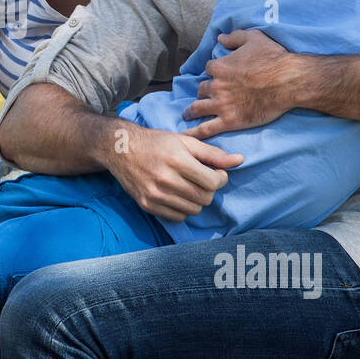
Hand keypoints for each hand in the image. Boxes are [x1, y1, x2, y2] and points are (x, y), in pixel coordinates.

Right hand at [105, 122, 243, 221]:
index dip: (220, 179)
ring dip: (197, 200)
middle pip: (205, 198)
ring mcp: (155, 195)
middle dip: (209, 189)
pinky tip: (177, 195)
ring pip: (194, 210)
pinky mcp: (147, 205)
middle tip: (203, 179)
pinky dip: (183, 209)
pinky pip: (178, 217)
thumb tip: (240, 160)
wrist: (120, 149)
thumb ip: (213, 153)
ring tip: (189, 186)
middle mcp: (165, 180)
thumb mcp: (184, 141)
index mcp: (177, 160)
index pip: (212, 182)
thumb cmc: (155, 142)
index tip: (216, 173)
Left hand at [182, 29, 296, 139]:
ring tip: (188, 114)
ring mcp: (222, 105)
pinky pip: (206, 128)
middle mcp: (217, 86)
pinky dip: (195, 132)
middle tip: (205, 95)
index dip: (213, 71)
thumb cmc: (273, 58)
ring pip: (198, 108)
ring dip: (191, 110)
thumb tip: (220, 38)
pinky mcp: (230, 121)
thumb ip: (234, 37)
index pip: (209, 69)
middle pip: (202, 88)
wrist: (288, 81)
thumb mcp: (253, 38)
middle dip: (204, 91)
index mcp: (220, 67)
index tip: (217, 75)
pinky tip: (187, 135)